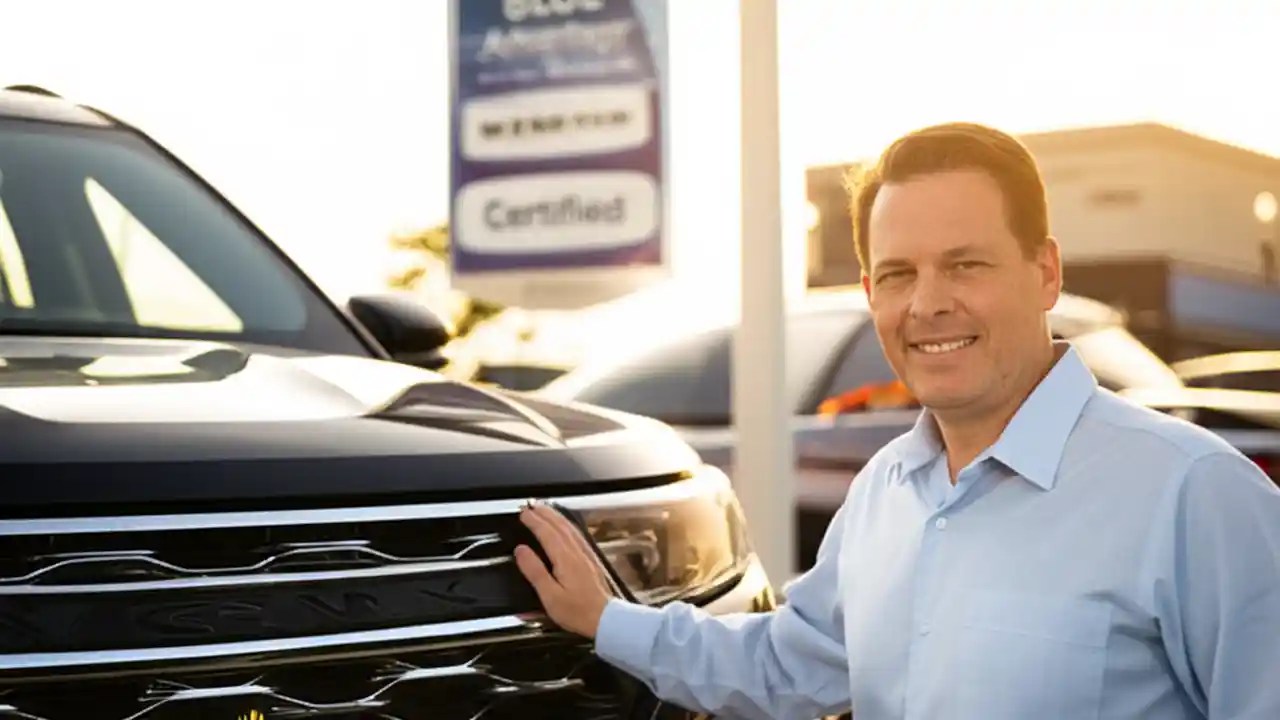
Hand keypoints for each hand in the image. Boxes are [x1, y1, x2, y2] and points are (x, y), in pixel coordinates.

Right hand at [514, 501, 614, 637]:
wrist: (606, 619)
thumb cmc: (578, 612)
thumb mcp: (549, 596)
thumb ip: (534, 571)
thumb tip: (521, 551)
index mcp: (564, 559)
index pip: (546, 533)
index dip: (534, 521)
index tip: (523, 513)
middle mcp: (577, 553)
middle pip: (559, 526)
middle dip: (544, 513)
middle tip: (532, 505)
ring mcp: (586, 555)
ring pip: (570, 528)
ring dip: (556, 517)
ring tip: (546, 510)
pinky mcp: (592, 561)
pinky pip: (578, 535)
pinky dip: (569, 526)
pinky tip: (567, 527)